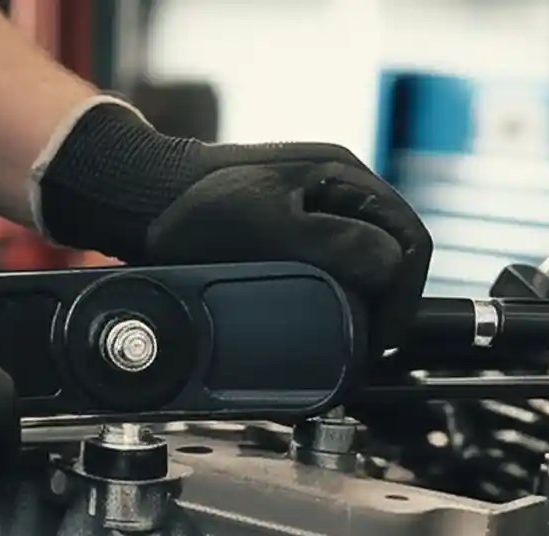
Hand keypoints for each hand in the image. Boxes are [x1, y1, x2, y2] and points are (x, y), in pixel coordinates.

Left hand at [36, 100, 432, 352]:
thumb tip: (390, 271)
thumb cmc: (193, 208)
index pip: (409, 240)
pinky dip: (336, 294)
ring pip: (363, 261)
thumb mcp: (270, 228)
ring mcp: (312, 207)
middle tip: (368, 346)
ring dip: (363, 299)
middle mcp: (336, 187)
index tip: (381, 338)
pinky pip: (331, 264)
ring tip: (349, 337)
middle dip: (387, 301)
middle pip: (391, 252)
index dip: (405, 296)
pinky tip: (324, 318)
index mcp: (344, 176)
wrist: (140, 198)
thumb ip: (336, 246)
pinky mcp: (288, 228)